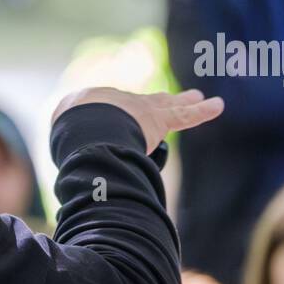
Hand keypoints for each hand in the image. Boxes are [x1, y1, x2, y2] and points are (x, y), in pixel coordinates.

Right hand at [51, 87, 223, 153]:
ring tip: (198, 94)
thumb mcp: (64, 145)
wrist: (81, 123)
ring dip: (183, 100)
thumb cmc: (69, 136)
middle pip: (139, 102)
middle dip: (152, 101)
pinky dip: (202, 111)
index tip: (116, 125)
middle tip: (164, 97)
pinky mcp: (158, 119)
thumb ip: (74, 162)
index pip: (108, 115)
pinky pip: (184, 115)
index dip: (115, 121)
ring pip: (166, 104)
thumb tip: (76, 189)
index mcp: (91, 108)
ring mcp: (139, 109)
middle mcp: (117, 103)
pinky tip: (218, 105)